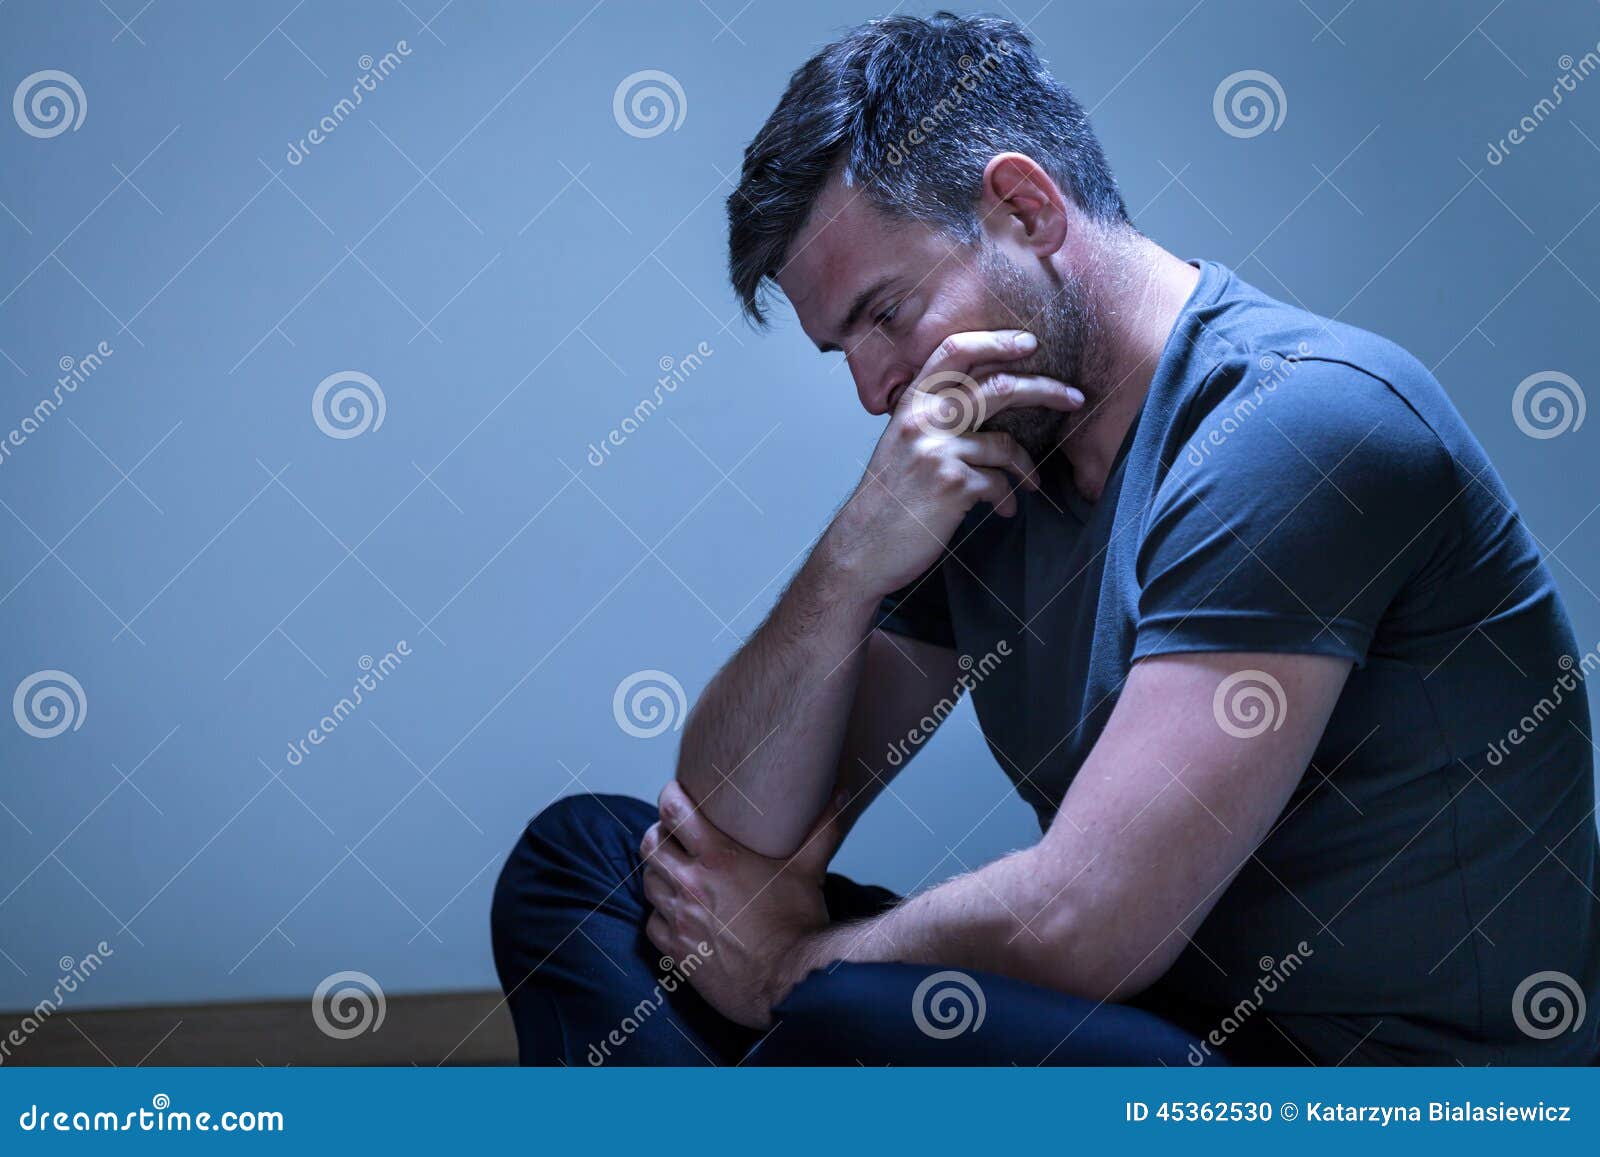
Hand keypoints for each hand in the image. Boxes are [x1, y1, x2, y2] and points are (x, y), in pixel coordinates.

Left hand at [640, 781, 844, 1027]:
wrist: (788, 982)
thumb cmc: (798, 924)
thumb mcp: (809, 870)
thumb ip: (822, 829)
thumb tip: (842, 795)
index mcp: (719, 858)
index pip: (674, 812)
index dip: (669, 797)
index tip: (675, 793)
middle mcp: (691, 885)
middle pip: (650, 844)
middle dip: (658, 833)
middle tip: (672, 833)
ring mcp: (680, 919)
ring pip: (648, 881)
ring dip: (657, 871)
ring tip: (673, 870)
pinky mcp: (677, 951)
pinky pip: (652, 924)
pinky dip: (659, 913)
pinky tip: (676, 912)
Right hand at [825, 329, 1083, 595]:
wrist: (860, 548)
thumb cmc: (886, 501)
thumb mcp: (901, 445)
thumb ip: (932, 419)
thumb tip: (982, 403)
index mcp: (910, 405)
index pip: (954, 352)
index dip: (995, 341)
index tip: (1028, 343)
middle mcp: (922, 421)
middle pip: (996, 388)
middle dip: (1045, 389)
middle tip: (1074, 397)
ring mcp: (937, 451)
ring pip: (1006, 444)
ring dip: (1028, 469)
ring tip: (1032, 485)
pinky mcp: (952, 484)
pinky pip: (998, 484)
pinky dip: (1007, 500)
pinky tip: (1003, 511)